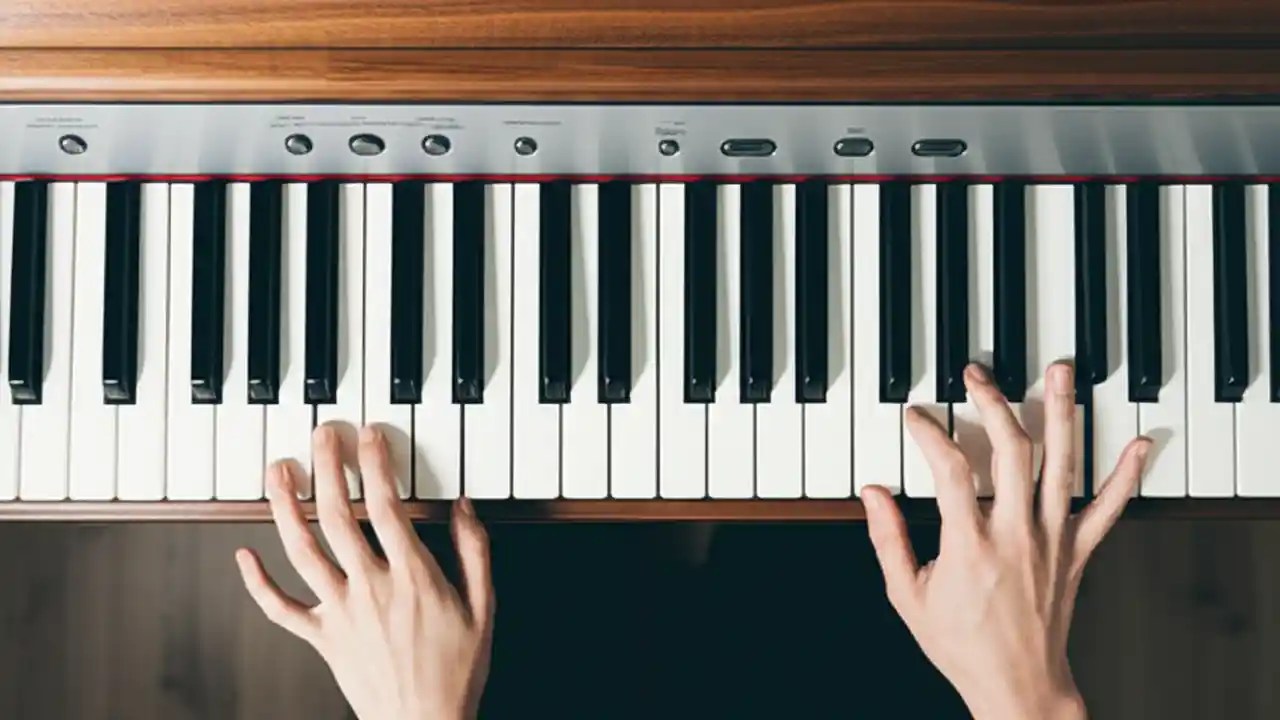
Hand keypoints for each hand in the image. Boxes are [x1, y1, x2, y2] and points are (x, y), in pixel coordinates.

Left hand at [235, 425, 494, 719]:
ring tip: (278, 470)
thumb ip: (475, 552)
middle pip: (338, 515)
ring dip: (285, 506)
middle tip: (322, 434)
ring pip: (301, 549)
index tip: (369, 435)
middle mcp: (369, 587)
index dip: (374, 464)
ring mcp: (340, 611)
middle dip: (327, 467)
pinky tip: (243, 554)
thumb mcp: (485, 607)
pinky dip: (257, 582)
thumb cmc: (456, 672)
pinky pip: (280, 608)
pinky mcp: (321, 637)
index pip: (386, 505)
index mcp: (412, 576)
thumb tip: (464, 507)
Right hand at [863, 363, 1149, 719]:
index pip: (951, 469)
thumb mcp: (907, 596)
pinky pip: (1110, 509)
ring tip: (1059, 371)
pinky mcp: (1078, 552)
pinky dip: (1127, 476)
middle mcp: (1017, 535)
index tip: (917, 417)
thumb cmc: (962, 645)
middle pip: (1013, 451)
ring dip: (1062, 412)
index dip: (931, 433)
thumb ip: (887, 539)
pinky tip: (1140, 445)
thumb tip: (871, 493)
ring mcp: (1053, 540)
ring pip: (1063, 464)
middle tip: (976, 376)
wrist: (1018, 686)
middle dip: (992, 403)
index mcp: (970, 545)